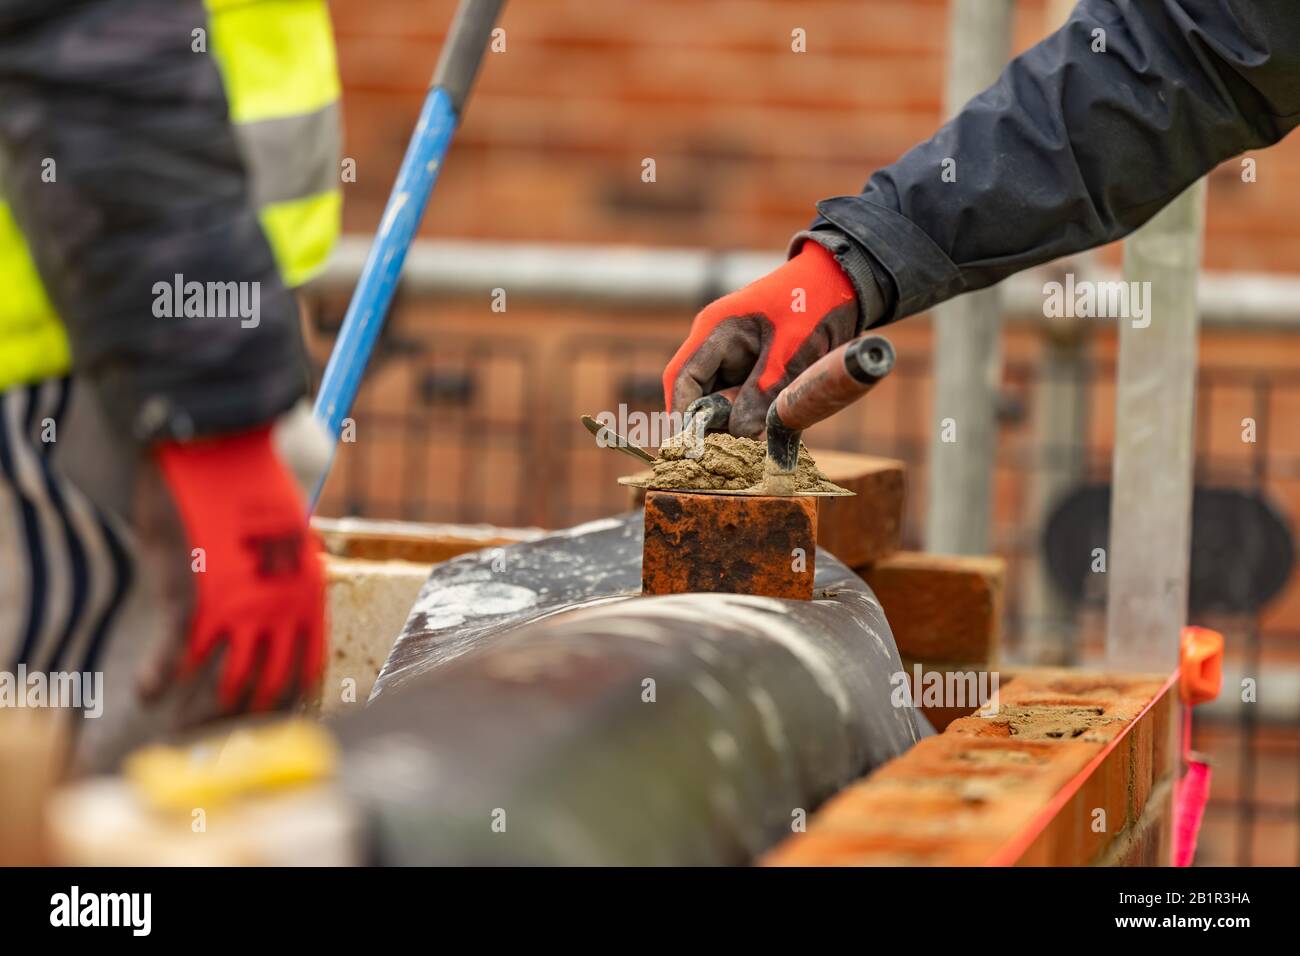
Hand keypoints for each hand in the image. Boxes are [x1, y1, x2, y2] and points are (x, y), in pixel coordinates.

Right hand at [141, 426, 323, 711]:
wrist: (224, 438)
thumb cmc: (256, 471)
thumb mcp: (290, 517)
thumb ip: (292, 548)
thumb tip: (301, 549)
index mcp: (309, 588)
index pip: (306, 662)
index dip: (286, 694)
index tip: (269, 712)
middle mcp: (282, 605)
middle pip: (268, 682)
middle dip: (245, 713)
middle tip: (222, 729)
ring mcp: (240, 604)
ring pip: (227, 679)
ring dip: (204, 709)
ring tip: (187, 725)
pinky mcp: (197, 592)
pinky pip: (179, 650)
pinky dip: (160, 673)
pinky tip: (149, 689)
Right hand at [662, 241, 861, 436]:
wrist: (843, 280)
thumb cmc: (814, 306)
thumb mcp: (791, 354)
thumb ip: (762, 395)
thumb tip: (740, 438)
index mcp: (715, 331)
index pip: (681, 380)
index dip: (682, 418)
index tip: (693, 451)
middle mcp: (716, 343)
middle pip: (697, 394)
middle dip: (712, 425)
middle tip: (735, 454)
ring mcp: (733, 355)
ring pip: (720, 400)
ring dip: (734, 423)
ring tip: (758, 443)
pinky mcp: (752, 366)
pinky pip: (742, 398)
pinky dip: (752, 416)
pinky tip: (769, 429)